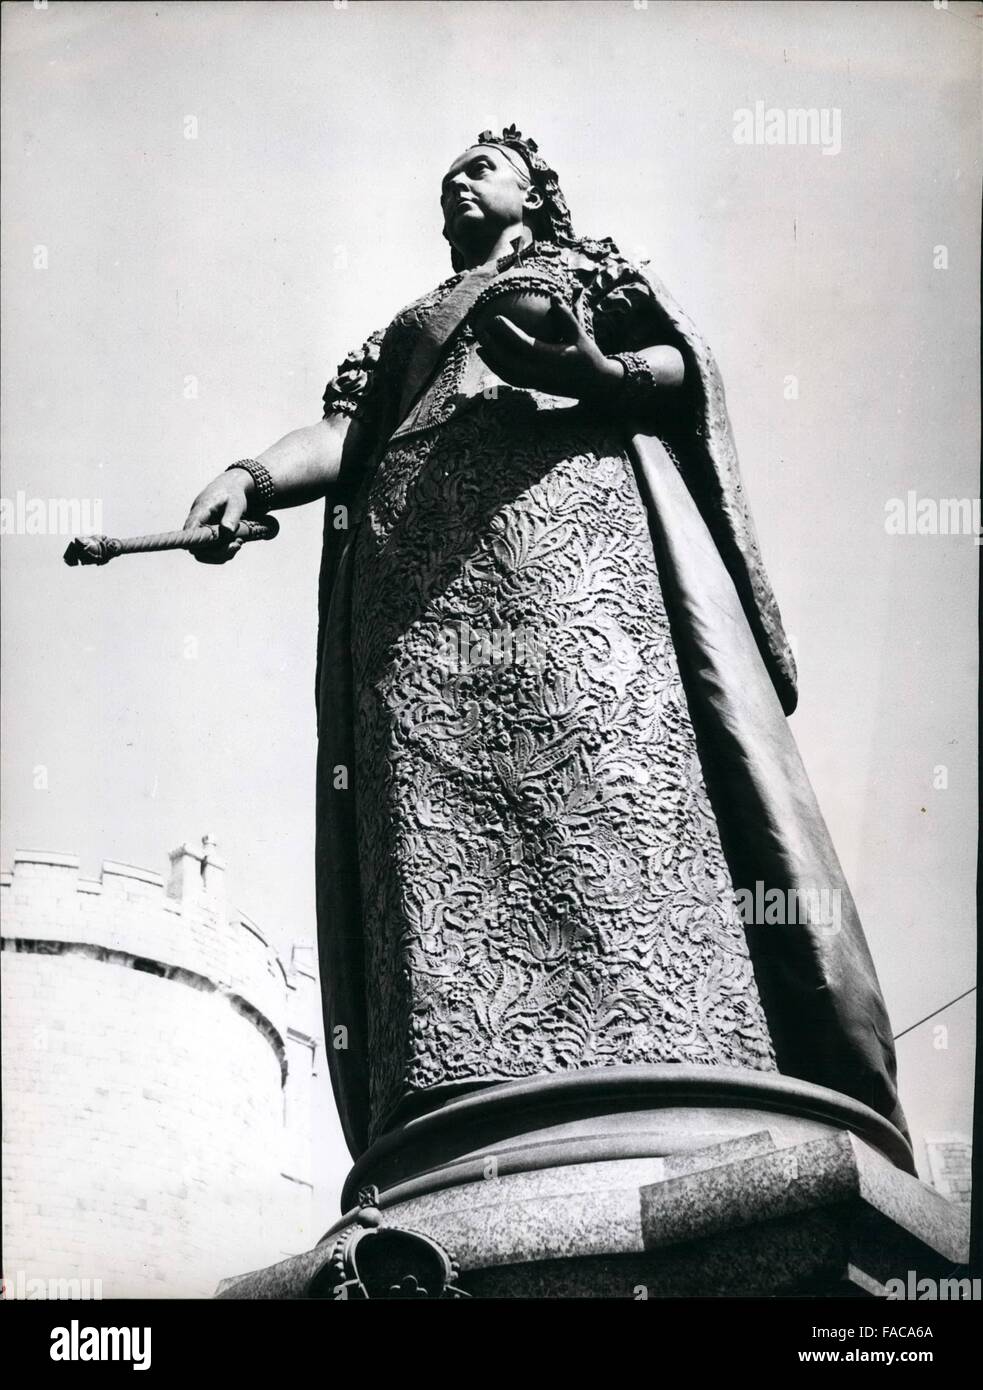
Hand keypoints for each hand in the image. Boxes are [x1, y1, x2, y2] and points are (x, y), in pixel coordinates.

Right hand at [182, 469, 253, 563]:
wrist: (232, 489)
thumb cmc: (233, 494)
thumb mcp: (236, 503)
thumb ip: (231, 516)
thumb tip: (226, 531)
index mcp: (201, 510)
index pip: (190, 528)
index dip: (193, 540)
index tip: (203, 549)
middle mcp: (197, 522)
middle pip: (196, 546)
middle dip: (216, 552)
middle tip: (236, 545)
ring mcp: (201, 530)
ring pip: (203, 552)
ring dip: (221, 554)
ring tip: (238, 544)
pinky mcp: (208, 536)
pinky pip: (211, 551)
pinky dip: (224, 553)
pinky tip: (236, 544)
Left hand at [474, 300, 623, 401]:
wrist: (595, 385)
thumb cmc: (588, 355)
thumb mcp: (580, 334)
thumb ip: (566, 317)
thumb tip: (553, 296)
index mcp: (552, 359)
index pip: (524, 345)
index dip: (507, 333)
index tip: (494, 318)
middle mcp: (541, 373)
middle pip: (509, 362)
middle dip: (492, 347)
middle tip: (479, 331)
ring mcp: (537, 383)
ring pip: (508, 375)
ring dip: (492, 362)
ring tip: (479, 347)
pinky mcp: (535, 387)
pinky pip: (513, 380)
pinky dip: (500, 370)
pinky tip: (492, 359)